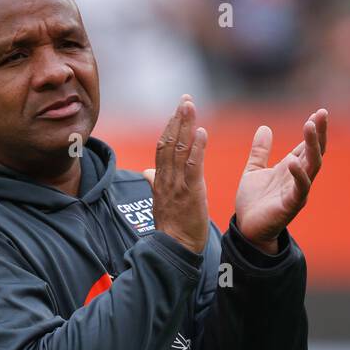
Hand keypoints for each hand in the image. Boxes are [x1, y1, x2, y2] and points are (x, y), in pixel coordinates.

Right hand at [142, 95, 208, 254]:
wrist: (174, 250)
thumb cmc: (171, 229)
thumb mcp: (161, 202)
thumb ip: (155, 183)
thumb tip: (147, 172)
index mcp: (160, 180)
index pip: (163, 148)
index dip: (170, 127)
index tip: (178, 110)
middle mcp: (166, 179)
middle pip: (169, 143)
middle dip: (177, 119)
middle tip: (185, 99)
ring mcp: (177, 185)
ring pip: (179, 150)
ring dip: (186, 126)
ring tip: (190, 106)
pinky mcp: (190, 193)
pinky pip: (192, 167)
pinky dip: (196, 149)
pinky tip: (201, 132)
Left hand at [235, 108, 327, 254]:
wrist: (246, 229)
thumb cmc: (253, 202)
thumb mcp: (253, 171)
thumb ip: (260, 152)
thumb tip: (264, 128)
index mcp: (290, 169)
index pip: (306, 146)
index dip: (313, 130)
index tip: (318, 113)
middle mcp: (297, 178)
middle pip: (315, 152)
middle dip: (319, 133)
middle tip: (322, 114)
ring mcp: (296, 192)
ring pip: (311, 167)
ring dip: (312, 147)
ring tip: (309, 127)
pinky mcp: (290, 205)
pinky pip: (299, 189)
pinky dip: (297, 175)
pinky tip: (292, 160)